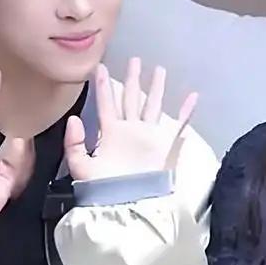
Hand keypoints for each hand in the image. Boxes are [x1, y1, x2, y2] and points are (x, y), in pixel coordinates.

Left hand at [64, 58, 197, 182]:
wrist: (127, 204)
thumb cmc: (104, 189)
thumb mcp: (81, 167)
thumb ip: (73, 144)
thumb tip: (74, 119)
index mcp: (110, 133)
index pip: (106, 104)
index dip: (103, 86)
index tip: (100, 68)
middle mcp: (130, 131)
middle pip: (131, 98)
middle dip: (132, 79)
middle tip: (134, 60)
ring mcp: (148, 136)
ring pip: (152, 105)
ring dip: (156, 88)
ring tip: (159, 70)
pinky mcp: (164, 144)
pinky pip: (178, 124)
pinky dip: (186, 111)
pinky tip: (192, 96)